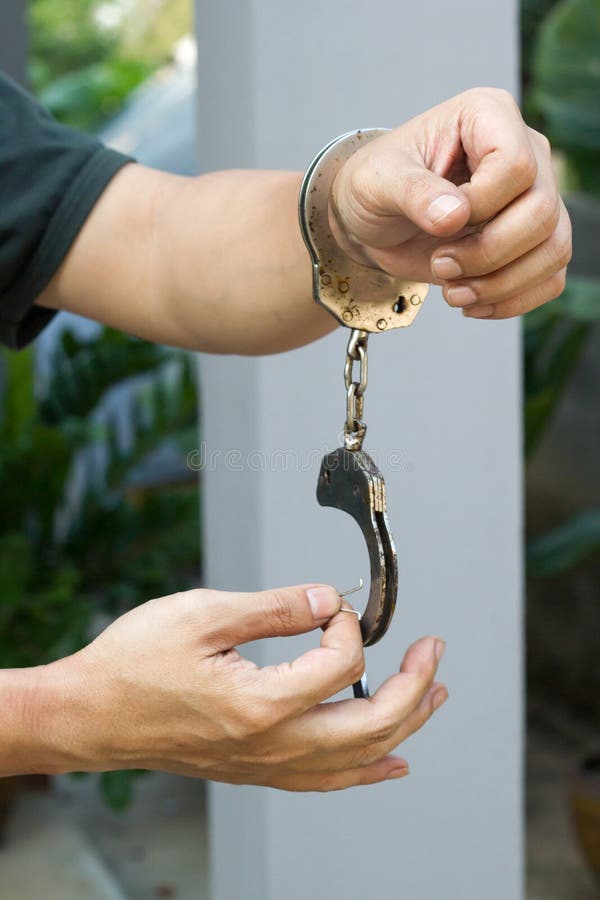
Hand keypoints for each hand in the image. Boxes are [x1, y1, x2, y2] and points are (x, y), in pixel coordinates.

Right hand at [54, 584, 446, 790]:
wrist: (91, 715)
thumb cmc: (134, 664)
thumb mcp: (204, 614)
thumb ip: (275, 608)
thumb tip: (328, 599)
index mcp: (260, 703)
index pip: (341, 664)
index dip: (347, 625)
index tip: (332, 606)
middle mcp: (270, 745)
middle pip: (371, 724)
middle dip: (416, 685)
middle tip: (434, 651)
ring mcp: (264, 765)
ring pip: (357, 758)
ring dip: (406, 725)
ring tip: (435, 698)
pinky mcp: (255, 769)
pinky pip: (327, 780)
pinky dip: (368, 769)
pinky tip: (391, 761)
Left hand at [331, 87, 571, 319]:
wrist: (374, 221)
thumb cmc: (374, 186)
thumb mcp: (378, 182)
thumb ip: (414, 193)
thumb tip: (454, 217)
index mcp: (489, 116)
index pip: (515, 166)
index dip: (480, 207)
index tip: (437, 223)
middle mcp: (525, 151)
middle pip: (542, 213)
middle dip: (486, 254)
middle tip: (439, 266)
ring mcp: (536, 196)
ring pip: (554, 249)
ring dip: (500, 284)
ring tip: (452, 291)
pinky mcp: (535, 240)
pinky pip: (551, 277)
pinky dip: (512, 301)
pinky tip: (471, 302)